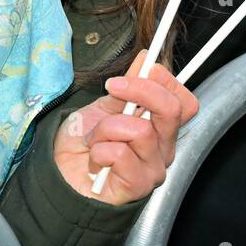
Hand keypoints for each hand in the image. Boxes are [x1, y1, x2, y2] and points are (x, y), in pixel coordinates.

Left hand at [51, 50, 199, 204]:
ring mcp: (153, 169)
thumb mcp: (104, 105)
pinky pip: (122, 153)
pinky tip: (96, 161)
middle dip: (140, 90)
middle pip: (172, 110)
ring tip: (94, 140)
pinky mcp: (138, 186)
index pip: (184, 102)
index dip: (165, 80)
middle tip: (114, 88)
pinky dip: (100, 151)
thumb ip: (128, 85)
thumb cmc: (84, 144)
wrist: (60, 174)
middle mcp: (163, 148)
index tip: (142, 68)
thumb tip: (146, 59)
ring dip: (106, 128)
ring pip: (140, 130)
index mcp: (159, 127)